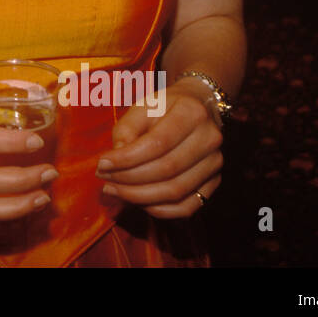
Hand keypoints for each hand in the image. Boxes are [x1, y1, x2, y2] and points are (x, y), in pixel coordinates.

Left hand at [96, 77, 222, 217]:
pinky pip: (187, 207)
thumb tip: (113, 162)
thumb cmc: (165, 108)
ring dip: (139, 197)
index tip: (102, 164)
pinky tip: (138, 202)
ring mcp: (215, 163)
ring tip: (115, 191)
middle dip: (129, 180)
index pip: (157, 143)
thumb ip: (125, 130)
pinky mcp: (214, 182)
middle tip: (104, 181)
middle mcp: (210, 139)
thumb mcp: (142, 106)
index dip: (127, 158)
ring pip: (176, 191)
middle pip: (166, 169)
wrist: (199, 108)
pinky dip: (159, 210)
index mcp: (192, 113)